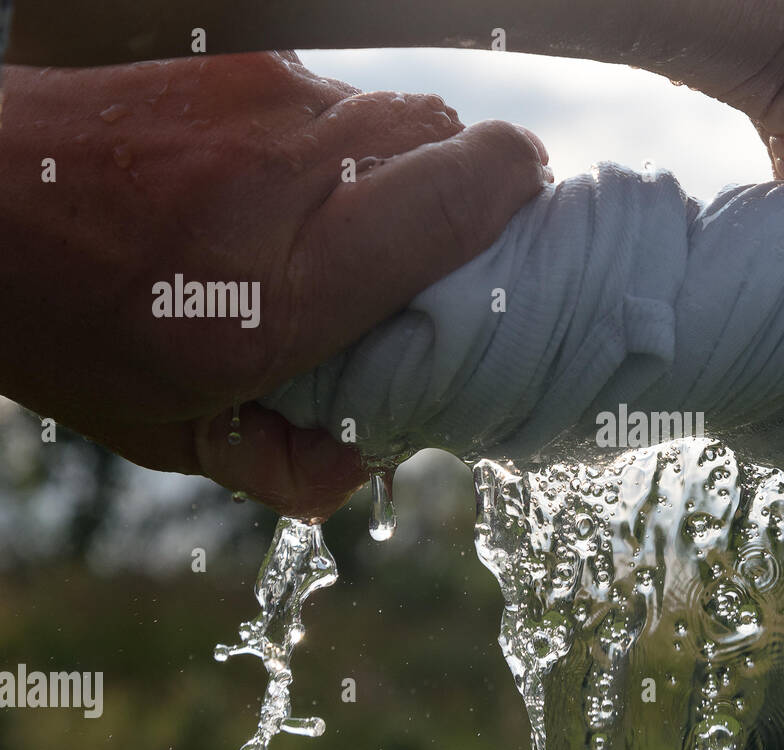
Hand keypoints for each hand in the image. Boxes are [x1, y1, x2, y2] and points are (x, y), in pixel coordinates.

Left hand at [0, 52, 550, 517]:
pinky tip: (292, 190)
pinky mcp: (249, 63)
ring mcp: (268, 98)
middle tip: (436, 261)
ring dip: (407, 176)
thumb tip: (376, 455)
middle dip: (472, 202)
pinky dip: (350, 151)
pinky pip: (348, 104)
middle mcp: (289, 171)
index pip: (470, 191)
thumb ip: (292, 463)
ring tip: (352, 228)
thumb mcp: (174, 432)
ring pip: (407, 118)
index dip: (523, 202)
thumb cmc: (67, 324)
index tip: (526, 240)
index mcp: (284, 285)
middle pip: (458, 145)